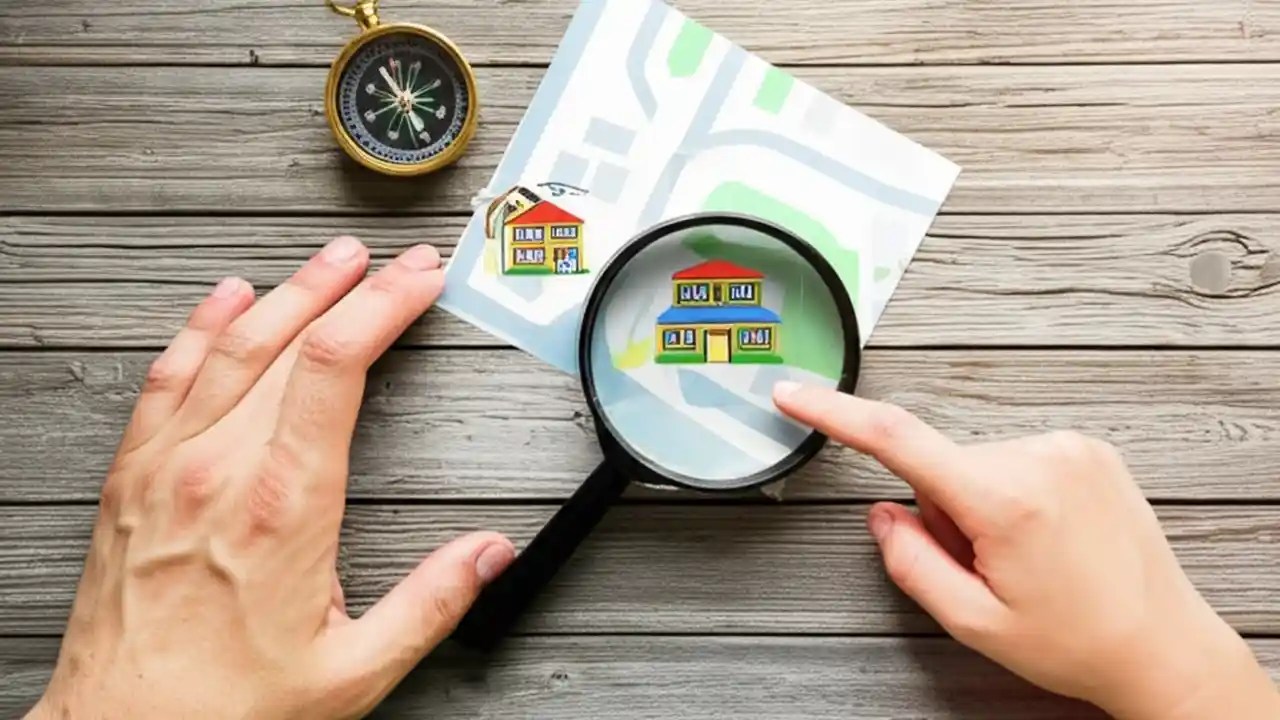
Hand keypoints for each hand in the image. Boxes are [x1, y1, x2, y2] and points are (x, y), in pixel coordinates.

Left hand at [28, 237, 515, 719]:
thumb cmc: (225, 707)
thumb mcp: (354, 669)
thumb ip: (433, 602)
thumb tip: (490, 555)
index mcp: (284, 503)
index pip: (339, 364)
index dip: (385, 306)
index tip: (418, 280)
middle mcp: (221, 468)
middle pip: (292, 339)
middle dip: (354, 288)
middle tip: (397, 263)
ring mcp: (168, 465)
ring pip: (231, 344)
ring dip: (287, 291)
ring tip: (330, 260)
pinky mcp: (132, 477)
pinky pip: (167, 375)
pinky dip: (201, 326)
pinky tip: (225, 302)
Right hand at [774, 383, 1279, 719]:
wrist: (1162, 647)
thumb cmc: (1079, 642)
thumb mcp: (974, 622)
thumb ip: (910, 563)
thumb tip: (883, 516)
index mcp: (1007, 499)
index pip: (897, 441)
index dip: (835, 414)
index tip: (796, 394)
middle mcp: (1041, 457)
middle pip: (941, 467)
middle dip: (947, 514)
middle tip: (990, 567)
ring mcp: (1070, 446)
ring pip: (976, 463)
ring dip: (982, 505)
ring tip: (1027, 556)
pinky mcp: (1087, 447)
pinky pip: (1015, 458)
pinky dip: (1013, 492)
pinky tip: (1047, 536)